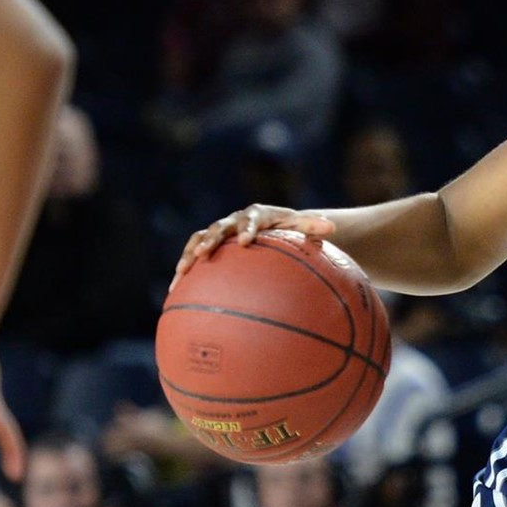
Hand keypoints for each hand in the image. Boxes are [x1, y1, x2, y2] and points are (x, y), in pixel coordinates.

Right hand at [171, 203, 335, 292]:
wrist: (268, 226)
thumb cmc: (288, 229)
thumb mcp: (301, 227)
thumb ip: (313, 227)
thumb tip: (332, 227)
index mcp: (257, 215)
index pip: (250, 219)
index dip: (246, 228)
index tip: (245, 241)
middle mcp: (233, 221)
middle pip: (218, 228)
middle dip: (210, 240)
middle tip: (205, 253)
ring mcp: (218, 233)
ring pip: (198, 240)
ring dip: (189, 255)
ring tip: (180, 273)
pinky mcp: (208, 246)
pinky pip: (192, 256)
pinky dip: (183, 270)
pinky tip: (174, 291)